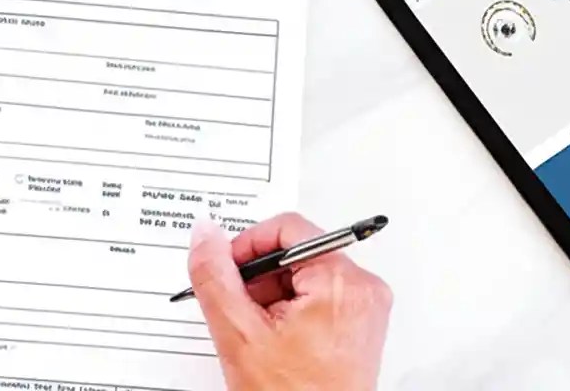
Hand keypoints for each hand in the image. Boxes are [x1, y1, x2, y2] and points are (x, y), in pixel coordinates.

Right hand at [187, 215, 391, 390]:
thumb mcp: (239, 333)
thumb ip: (215, 276)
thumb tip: (205, 235)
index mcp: (342, 282)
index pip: (288, 228)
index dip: (247, 245)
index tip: (226, 267)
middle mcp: (363, 289)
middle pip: (295, 252)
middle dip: (259, 278)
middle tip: (240, 310)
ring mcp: (365, 309)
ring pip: (303, 276)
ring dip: (271, 297)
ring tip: (260, 334)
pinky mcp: (359, 326)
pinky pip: (318, 297)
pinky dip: (288, 311)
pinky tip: (275, 340)